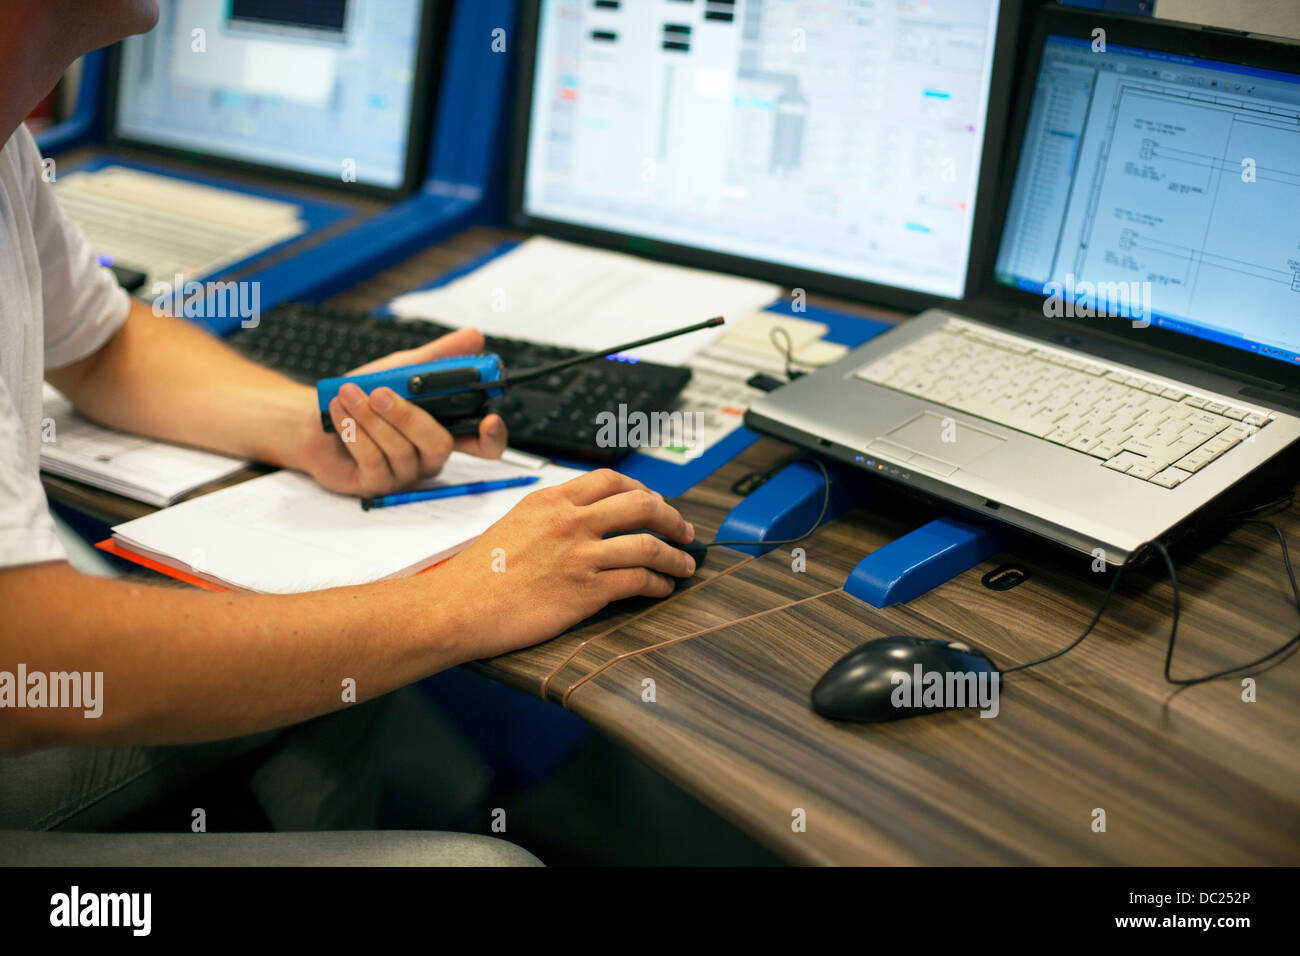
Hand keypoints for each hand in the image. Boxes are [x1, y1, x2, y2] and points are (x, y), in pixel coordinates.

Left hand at [292, 328, 507, 496]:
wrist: (314, 417)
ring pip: (401, 451)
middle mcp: (428, 457)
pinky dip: (354, 432)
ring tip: (349, 393)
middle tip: (381, 393)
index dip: (492, 437)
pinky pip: (372, 461)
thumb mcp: (402, 369)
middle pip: (440, 446)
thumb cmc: (364, 394)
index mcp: (445, 430)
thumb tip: (474, 337)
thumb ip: (439, 356)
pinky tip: (340, 411)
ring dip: (371, 418)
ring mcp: (404, 474)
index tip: (489, 420)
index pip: (483, 444)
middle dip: (409, 417)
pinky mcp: (375, 486)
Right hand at [441, 469, 696, 658]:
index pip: (612, 480)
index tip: (657, 504)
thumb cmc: (478, 574)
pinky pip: (638, 581)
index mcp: (551, 500)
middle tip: (685, 531)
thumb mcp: (515, 524)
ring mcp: (579, 554)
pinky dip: (659, 584)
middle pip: (642, 505)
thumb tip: (586, 519)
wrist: (455, 607)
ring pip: (649, 544)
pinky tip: (663, 589)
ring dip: (676, 556)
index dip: (644, 491)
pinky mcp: (584, 590)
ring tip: (685, 566)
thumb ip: (552, 516)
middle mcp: (569, 521)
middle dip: (673, 517)